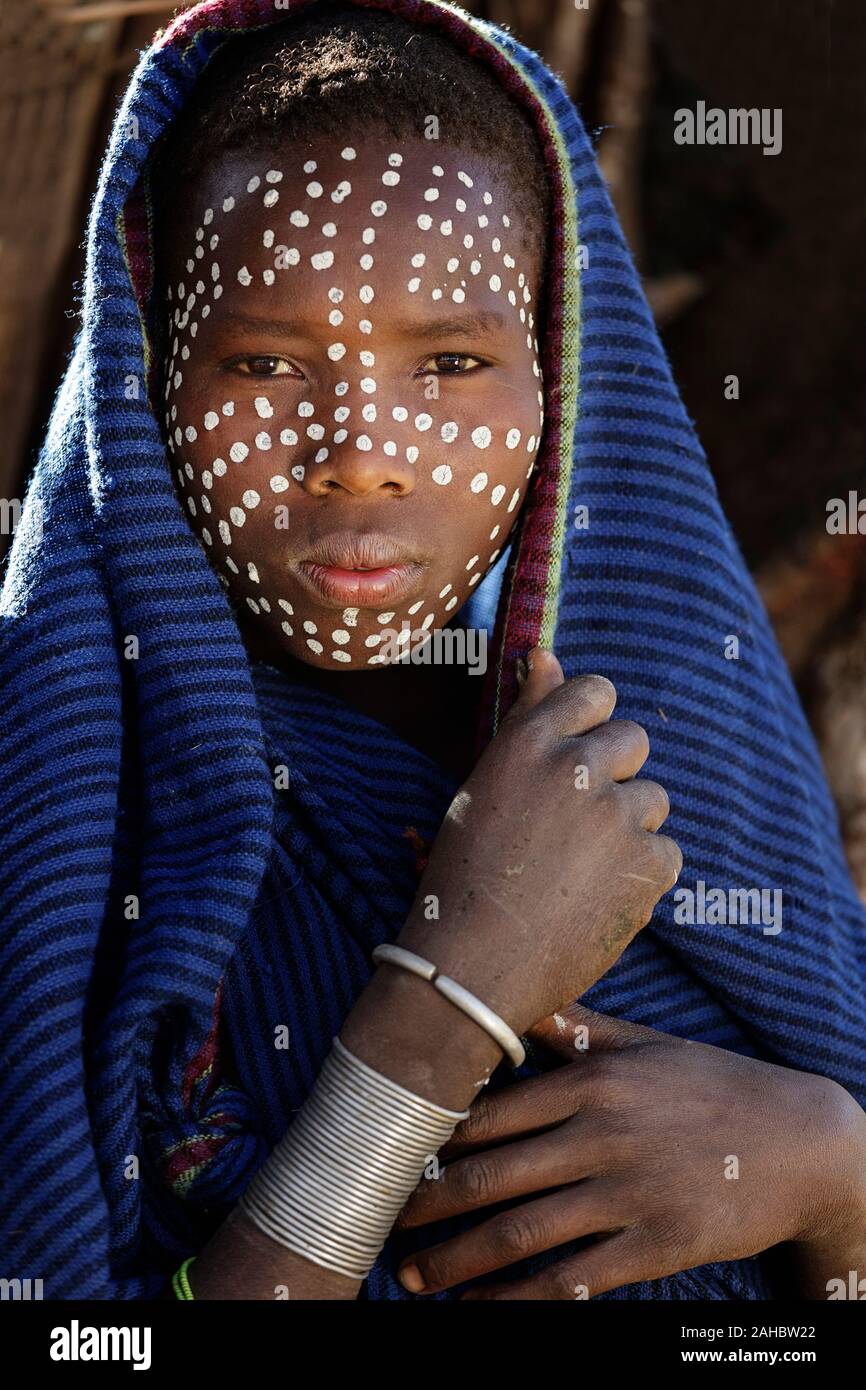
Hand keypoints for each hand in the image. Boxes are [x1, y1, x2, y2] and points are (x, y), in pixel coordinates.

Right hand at [393, 650, 681, 1036]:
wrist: (470, 969)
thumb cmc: (463, 877)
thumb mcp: (483, 786)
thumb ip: (526, 718)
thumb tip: (549, 655)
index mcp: (528, 743)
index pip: (596, 692)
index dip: (592, 723)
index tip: (579, 753)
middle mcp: (575, 767)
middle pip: (633, 741)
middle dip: (615, 775)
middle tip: (577, 824)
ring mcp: (615, 815)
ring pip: (653, 799)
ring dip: (628, 828)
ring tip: (581, 870)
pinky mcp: (646, 865)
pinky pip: (666, 852)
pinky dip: (641, 876)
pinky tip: (598, 899)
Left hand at [394, 1003, 865, 1298]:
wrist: (800, 1142)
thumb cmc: (710, 1084)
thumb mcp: (644, 1044)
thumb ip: (574, 1028)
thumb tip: (514, 999)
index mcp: (590, 1079)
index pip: (490, 1113)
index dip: (431, 1141)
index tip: (389, 1159)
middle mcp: (602, 1133)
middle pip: (493, 1176)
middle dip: (427, 1205)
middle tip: (379, 1223)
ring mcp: (629, 1192)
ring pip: (522, 1234)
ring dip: (458, 1259)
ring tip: (413, 1276)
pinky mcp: (656, 1246)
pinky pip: (573, 1279)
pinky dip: (519, 1298)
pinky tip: (480, 1305)